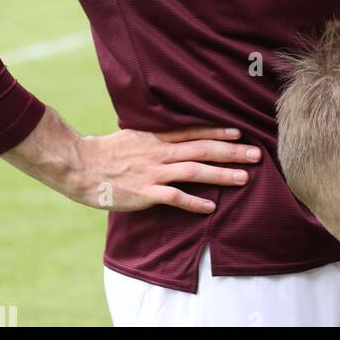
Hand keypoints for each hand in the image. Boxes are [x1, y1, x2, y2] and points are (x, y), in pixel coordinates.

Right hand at [2, 111, 262, 214]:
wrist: (81, 165)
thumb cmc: (106, 151)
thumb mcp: (134, 134)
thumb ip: (155, 138)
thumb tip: (172, 136)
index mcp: (158, 137)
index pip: (195, 132)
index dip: (219, 133)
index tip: (240, 134)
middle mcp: (161, 152)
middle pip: (203, 149)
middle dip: (232, 152)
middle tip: (257, 154)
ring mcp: (154, 172)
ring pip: (195, 171)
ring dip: (221, 175)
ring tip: (244, 178)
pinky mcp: (145, 193)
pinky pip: (174, 197)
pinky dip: (194, 202)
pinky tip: (210, 206)